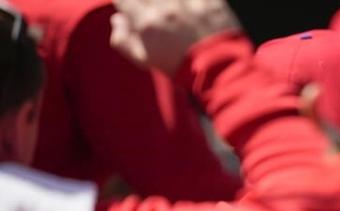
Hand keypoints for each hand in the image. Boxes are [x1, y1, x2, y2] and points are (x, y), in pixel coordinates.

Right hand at [111, 0, 241, 74]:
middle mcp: (166, 10)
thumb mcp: (146, 60)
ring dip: (171, 4)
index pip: (124, 0)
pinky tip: (189, 8)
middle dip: (150, 4)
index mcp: (147, 23)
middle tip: (157, 13)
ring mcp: (190, 4)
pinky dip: (191, 2)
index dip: (125, 3)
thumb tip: (117, 20)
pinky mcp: (211, 2)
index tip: (130, 7)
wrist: (220, 72)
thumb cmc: (179, 67)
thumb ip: (124, 40)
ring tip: (175, 13)